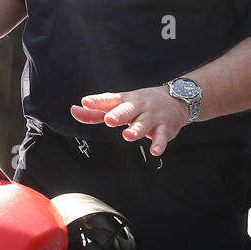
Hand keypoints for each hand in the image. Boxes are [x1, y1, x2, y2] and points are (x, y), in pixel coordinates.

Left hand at [69, 86, 189, 155]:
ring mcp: (153, 116)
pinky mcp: (166, 127)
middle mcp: (138, 107)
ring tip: (128, 136)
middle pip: (127, 110)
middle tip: (110, 120)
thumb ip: (96, 111)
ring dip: (136, 129)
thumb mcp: (119, 104)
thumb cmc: (140, 104)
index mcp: (125, 100)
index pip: (109, 100)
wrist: (176, 98)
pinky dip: (159, 143)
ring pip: (144, 123)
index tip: (85, 102)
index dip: (97, 101)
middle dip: (118, 115)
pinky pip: (163, 136)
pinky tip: (155, 151)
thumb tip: (74, 110)